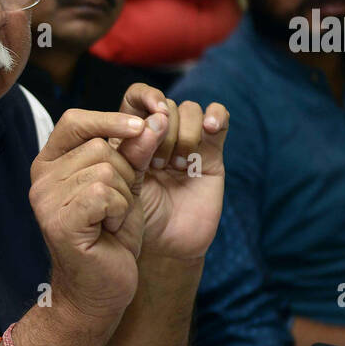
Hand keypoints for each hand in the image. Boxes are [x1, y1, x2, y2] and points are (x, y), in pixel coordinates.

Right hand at [28, 108, 163, 327]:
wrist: (101, 289)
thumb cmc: (111, 237)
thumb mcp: (127, 186)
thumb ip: (136, 152)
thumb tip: (155, 119)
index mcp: (50, 163)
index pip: (75, 121)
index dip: (109, 119)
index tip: (140, 128)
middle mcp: (40, 178)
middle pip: (100, 146)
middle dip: (126, 174)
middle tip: (117, 206)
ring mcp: (45, 200)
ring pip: (106, 170)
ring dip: (124, 197)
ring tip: (112, 220)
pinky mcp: (59, 221)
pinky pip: (104, 194)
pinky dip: (119, 211)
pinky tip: (110, 229)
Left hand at [116, 84, 228, 261]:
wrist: (164, 247)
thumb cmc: (135, 218)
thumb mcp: (125, 183)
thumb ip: (133, 151)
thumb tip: (154, 118)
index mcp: (132, 137)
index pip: (137, 98)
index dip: (145, 97)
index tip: (147, 116)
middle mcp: (159, 136)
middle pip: (165, 105)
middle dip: (162, 131)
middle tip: (156, 165)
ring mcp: (186, 143)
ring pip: (190, 110)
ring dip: (184, 133)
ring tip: (176, 165)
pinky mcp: (212, 153)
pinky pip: (219, 119)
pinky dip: (216, 116)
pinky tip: (210, 129)